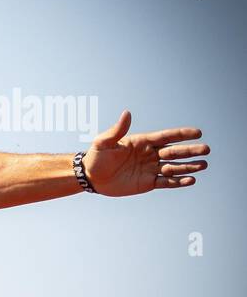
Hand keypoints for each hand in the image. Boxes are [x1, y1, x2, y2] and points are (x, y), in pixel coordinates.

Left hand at [84, 111, 208, 194]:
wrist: (91, 177)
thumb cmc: (96, 157)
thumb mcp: (104, 142)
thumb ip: (117, 130)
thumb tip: (127, 113)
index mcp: (143, 142)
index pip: (166, 136)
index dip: (182, 134)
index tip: (198, 132)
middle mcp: (150, 154)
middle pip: (174, 151)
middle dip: (190, 151)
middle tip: (207, 149)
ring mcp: (150, 169)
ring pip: (174, 167)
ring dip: (189, 166)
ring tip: (204, 165)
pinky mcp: (148, 183)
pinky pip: (166, 183)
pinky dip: (178, 182)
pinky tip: (191, 180)